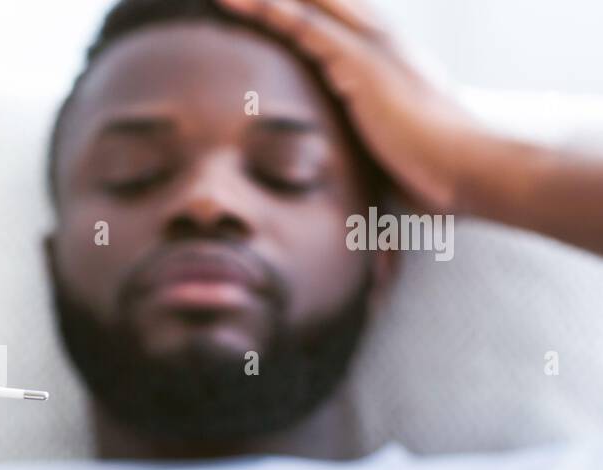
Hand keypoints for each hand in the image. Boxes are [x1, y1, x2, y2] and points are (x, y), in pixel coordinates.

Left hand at [216, 0, 488, 211]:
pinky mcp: (362, 64)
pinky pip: (305, 27)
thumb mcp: (388, 159)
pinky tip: (239, 1)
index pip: (335, 24)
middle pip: (324, 3)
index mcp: (387, 63)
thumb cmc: (438, 177)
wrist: (473, 171)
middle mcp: (381, 45)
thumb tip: (351, 206)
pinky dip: (270, 11)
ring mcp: (373, 50)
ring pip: (310, 6)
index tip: (260, 6)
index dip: (301, 11)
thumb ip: (363, 159)